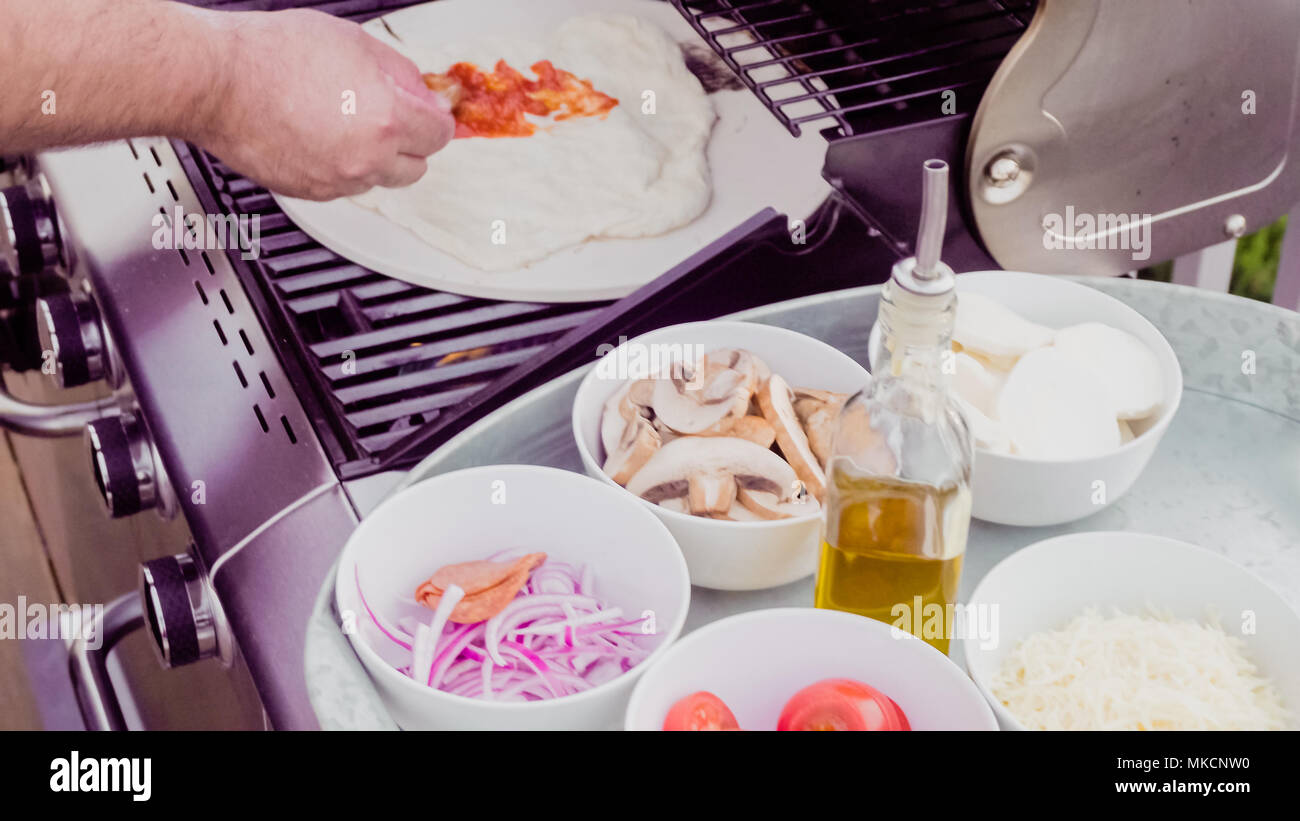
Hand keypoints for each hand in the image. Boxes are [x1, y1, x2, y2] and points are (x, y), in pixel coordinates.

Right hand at [195, 9, 454, 199]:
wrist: (216, 82)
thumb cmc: (271, 55)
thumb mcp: (354, 41)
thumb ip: (400, 73)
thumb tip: (423, 91)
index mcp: (385, 121)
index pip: (440, 136)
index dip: (435, 118)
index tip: (430, 112)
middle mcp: (365, 160)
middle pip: (417, 166)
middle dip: (410, 141)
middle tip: (392, 116)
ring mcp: (337, 181)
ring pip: (380, 179)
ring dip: (376, 157)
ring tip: (346, 122)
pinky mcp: (310, 192)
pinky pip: (344, 186)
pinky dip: (343, 167)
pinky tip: (322, 137)